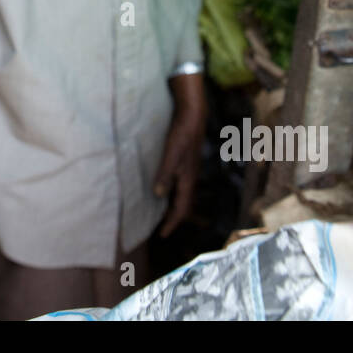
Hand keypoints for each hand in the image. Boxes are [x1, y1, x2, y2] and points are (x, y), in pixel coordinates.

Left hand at [154, 74, 206, 238]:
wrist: (193, 117)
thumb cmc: (181, 134)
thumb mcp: (171, 154)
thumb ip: (165, 174)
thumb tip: (158, 195)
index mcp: (188, 180)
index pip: (181, 209)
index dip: (172, 223)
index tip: (162, 235)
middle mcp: (191, 179)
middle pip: (185, 206)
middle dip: (174, 220)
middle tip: (162, 230)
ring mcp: (190, 172)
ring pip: (184, 197)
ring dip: (174, 208)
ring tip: (163, 216)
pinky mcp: (187, 164)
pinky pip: (182, 187)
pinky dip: (174, 195)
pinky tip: (166, 191)